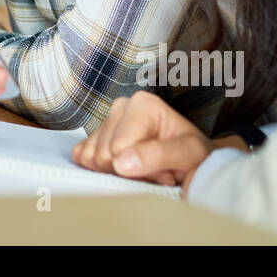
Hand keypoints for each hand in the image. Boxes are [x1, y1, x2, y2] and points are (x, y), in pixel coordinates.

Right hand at [71, 90, 237, 194]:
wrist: (193, 164)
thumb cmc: (195, 157)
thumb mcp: (189, 155)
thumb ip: (158, 155)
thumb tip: (120, 162)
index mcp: (143, 104)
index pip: (119, 147)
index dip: (141, 167)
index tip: (166, 170)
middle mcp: (121, 107)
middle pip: (103, 154)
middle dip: (129, 171)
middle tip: (157, 171)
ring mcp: (105, 122)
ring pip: (91, 159)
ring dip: (118, 173)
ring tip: (145, 169)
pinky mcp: (94, 138)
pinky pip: (81, 158)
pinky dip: (101, 171)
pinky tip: (126, 167)